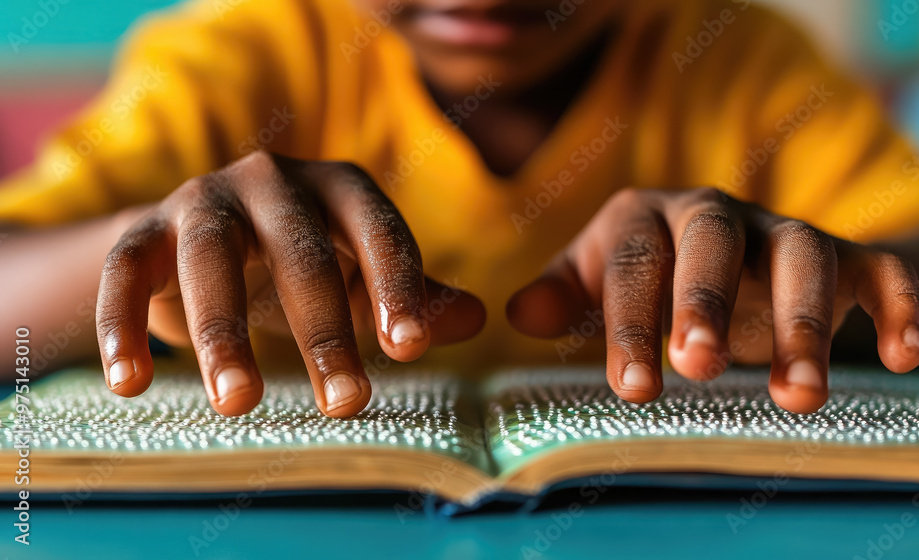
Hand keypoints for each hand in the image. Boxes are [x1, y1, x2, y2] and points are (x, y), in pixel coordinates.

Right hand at [97, 152, 484, 416]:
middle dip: (324, 329)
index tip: (410, 350)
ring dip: (223, 332)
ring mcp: (202, 200)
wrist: (203, 243)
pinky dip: (125, 324)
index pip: (379, 232)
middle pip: (300, 251)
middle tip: (347, 403)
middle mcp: (272, 181)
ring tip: (240, 404)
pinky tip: (132, 383)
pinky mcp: (143, 230)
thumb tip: (474, 319)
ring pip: (210, 258)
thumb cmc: (304, 265)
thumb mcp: (360, 279)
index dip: (397, 288)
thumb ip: (414, 297)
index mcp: (339, 187)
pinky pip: (127, 270)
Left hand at [506, 187, 918, 412]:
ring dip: (802, 322)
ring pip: (802, 254)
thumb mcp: (600, 281)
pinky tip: (903, 356)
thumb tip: (518, 313)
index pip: (634, 262)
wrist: (731, 258)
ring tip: (796, 396)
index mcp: (648, 218)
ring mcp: (783, 233)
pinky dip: (899, 304)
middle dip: (707, 300)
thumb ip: (564, 294)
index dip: (632, 322)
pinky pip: (881, 267)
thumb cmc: (651, 278)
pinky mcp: (845, 258)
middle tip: (699, 366)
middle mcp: (716, 214)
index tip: (634, 388)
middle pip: (714, 241)